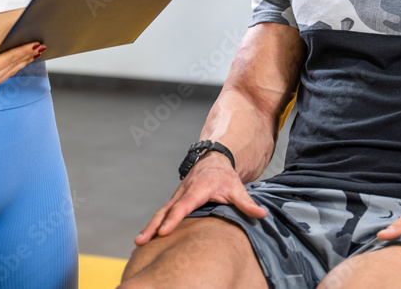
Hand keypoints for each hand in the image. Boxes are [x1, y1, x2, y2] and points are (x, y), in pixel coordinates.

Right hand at [0, 38, 43, 93]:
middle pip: (13, 66)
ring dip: (22, 63)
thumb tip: (12, 45)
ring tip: (34, 53)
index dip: (26, 50)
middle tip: (41, 47)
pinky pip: (3, 77)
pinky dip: (11, 68)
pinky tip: (19, 62)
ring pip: (10, 73)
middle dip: (27, 56)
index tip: (38, 44)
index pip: (11, 58)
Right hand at [134, 152, 266, 245]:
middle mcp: (184, 192)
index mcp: (198, 189)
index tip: (164, 231)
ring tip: (139, 242)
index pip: (185, 205)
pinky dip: (153, 224)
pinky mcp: (175, 200)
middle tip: (142, 240)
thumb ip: (247, 203)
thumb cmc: (225, 176)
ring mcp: (177, 195)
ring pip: (161, 212)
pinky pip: (162, 213)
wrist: (214, 159)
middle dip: (154, 226)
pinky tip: (146, 237)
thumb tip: (261, 215)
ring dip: (150, 226)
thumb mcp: (237, 188)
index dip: (174, 218)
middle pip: (166, 210)